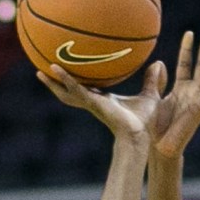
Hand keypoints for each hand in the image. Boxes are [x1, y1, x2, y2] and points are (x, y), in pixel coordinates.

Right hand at [37, 61, 165, 140]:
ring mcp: (91, 103)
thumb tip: (159, 63)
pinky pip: (75, 89)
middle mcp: (94, 102)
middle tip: (44, 71)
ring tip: (39, 70)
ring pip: (66, 92)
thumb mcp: (149, 96)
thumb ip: (152, 81)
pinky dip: (64, 79)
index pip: (86, 89)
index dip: (77, 81)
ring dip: (53, 83)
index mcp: (103, 100)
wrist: (140, 136)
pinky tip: (54, 68)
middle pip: (69, 92)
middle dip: (57, 84)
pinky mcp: (92, 103)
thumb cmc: (145, 122)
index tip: (71, 72)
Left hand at [152, 28, 199, 158]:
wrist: (160, 147)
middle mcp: (192, 91)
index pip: (186, 63)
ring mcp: (198, 100)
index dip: (187, 48)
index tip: (190, 32)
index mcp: (181, 88)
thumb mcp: (153, 98)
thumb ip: (155, 81)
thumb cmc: (156, 126)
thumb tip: (158, 62)